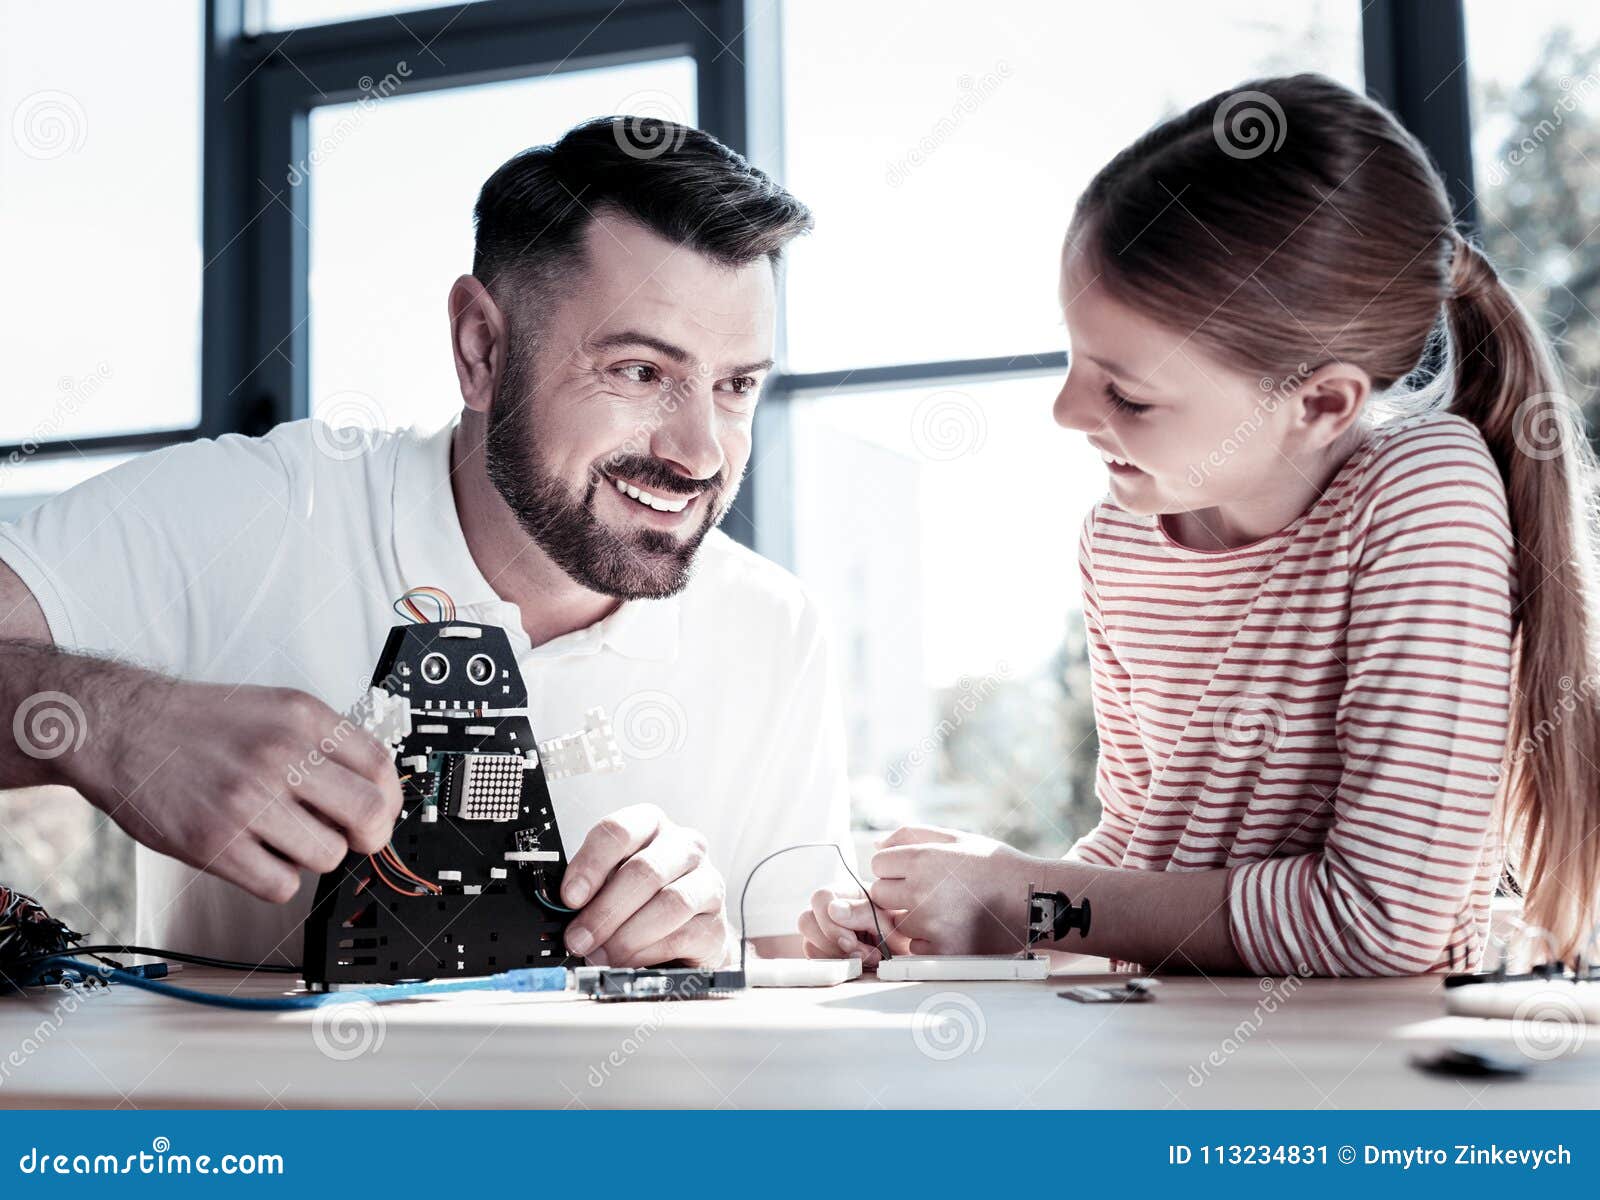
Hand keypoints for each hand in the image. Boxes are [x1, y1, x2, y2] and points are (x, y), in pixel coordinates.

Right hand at [70, 675, 402, 903]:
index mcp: (302, 719)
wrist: (122, 727)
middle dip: (370, 835)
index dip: (391, 799)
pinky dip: (278, 878)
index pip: (381, 767)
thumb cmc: (200, 723)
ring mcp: (247, 801)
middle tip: (353, 837)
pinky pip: (282, 885)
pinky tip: (260, 855)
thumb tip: (376, 788)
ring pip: (328, 855)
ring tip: (286, 836)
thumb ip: (327, 742)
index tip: (382, 812)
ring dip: (315, 854)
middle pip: (368, 814)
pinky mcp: (214, 843)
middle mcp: (280, 756)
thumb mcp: (276, 707)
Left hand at [560, 804, 728, 966]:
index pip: (619, 830)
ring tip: (601, 955)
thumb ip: (589, 889)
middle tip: (579, 938)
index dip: (591, 864)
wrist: (685, 933)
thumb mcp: (610, 882)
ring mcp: (708, 882)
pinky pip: (683, 936)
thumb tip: (559, 912)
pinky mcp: (717, 923)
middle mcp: (685, 847)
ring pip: (670, 903)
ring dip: (627, 935)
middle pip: (646, 870)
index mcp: (651, 826)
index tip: (570, 898)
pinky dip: (649, 953)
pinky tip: (629, 961)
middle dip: (605, 911)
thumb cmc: (640, 900)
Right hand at [797, 887, 910, 968]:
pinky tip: (855, 964)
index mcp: (846, 893)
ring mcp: (824, 931)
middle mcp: (829, 910)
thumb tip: (834, 910)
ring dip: (835, 956)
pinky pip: (815, 958)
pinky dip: (834, 965)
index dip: (831, 923)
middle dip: (832, 943)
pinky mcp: (824, 950)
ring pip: (809, 942)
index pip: (821, 898)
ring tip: (864, 959)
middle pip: (806, 920)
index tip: (851, 942)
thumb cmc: (899, 928)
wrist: (907, 948)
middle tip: (859, 954)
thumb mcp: (890, 919)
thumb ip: (864, 912)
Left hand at [869, 825, 1041, 954]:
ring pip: (896, 923)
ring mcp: (931, 925)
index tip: (914, 869)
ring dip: (911, 918)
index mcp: (922, 859)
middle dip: (896, 892)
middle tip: (927, 890)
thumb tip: (877, 845)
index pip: (877, 863)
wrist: (1033, 899)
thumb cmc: (994, 865)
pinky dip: (928, 941)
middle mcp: (921, 892)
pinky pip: (915, 947)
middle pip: (879, 894)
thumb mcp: (956, 837)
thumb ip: (911, 835)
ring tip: (944, 909)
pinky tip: (952, 928)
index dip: (894, 865)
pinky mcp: (942, 952)